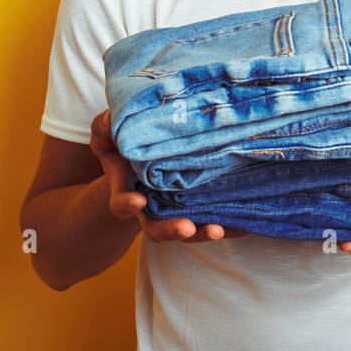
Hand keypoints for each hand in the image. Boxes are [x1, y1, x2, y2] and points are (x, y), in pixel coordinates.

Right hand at [89, 110, 247, 243]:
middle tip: (185, 228)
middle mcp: (151, 207)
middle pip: (157, 228)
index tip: (137, 200)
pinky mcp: (199, 207)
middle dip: (171, 230)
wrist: (144, 156)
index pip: (122, 203)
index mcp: (126, 191)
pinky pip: (213, 218)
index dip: (127, 204)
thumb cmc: (122, 145)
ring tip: (219, 229)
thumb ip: (105, 128)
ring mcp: (176, 209)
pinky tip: (245, 225)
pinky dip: (229, 224)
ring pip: (188, 228)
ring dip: (203, 231)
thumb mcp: (108, 134)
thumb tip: (110, 118)